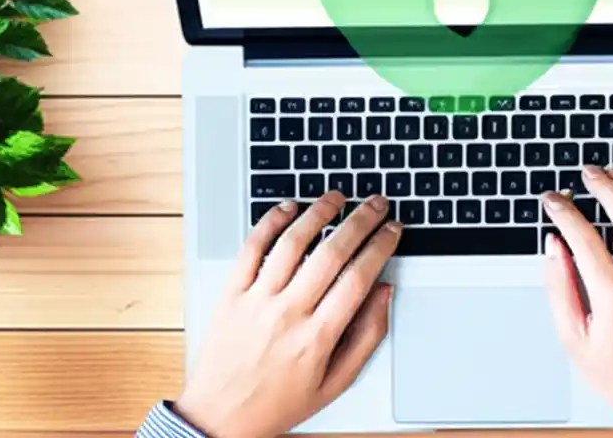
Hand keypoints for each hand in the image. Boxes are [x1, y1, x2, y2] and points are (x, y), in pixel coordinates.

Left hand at [175, 191, 402, 437]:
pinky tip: (288, 208)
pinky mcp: (231, 293)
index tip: (392, 231)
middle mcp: (287, 313)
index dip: (381, 247)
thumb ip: (366, 337)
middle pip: (331, 253)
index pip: (358, 278)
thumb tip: (383, 294)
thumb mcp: (335, 383)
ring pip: (292, 243)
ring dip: (318, 213)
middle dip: (360, 221)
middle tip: (376, 204)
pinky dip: (270, 223)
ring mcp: (256, 300)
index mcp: (317, 337)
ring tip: (336, 197)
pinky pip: (252, 248)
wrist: (220, 416)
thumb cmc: (278, 403)